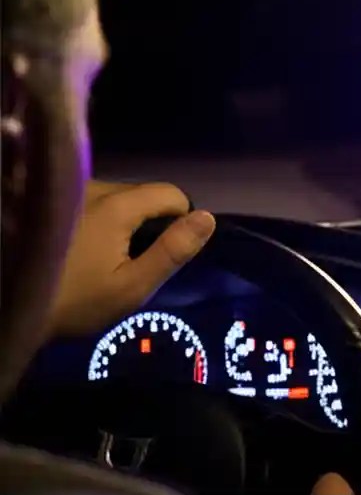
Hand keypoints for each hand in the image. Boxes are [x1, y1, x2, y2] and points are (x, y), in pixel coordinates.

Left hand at [49, 180, 215, 337]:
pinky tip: (80, 249)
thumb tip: (207, 218)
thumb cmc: (74, 302)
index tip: (161, 253)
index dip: (179, 222)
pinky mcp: (50, 201)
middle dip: (147, 222)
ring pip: (116, 196)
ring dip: (120, 221)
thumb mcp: (131, 287)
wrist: (10, 307)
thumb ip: (172, 251)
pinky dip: (96, 220)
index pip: (171, 194)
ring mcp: (68, 192)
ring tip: (100, 258)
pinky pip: (91, 201)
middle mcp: (91, 187)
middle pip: (142, 193)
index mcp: (116, 205)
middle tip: (128, 262)